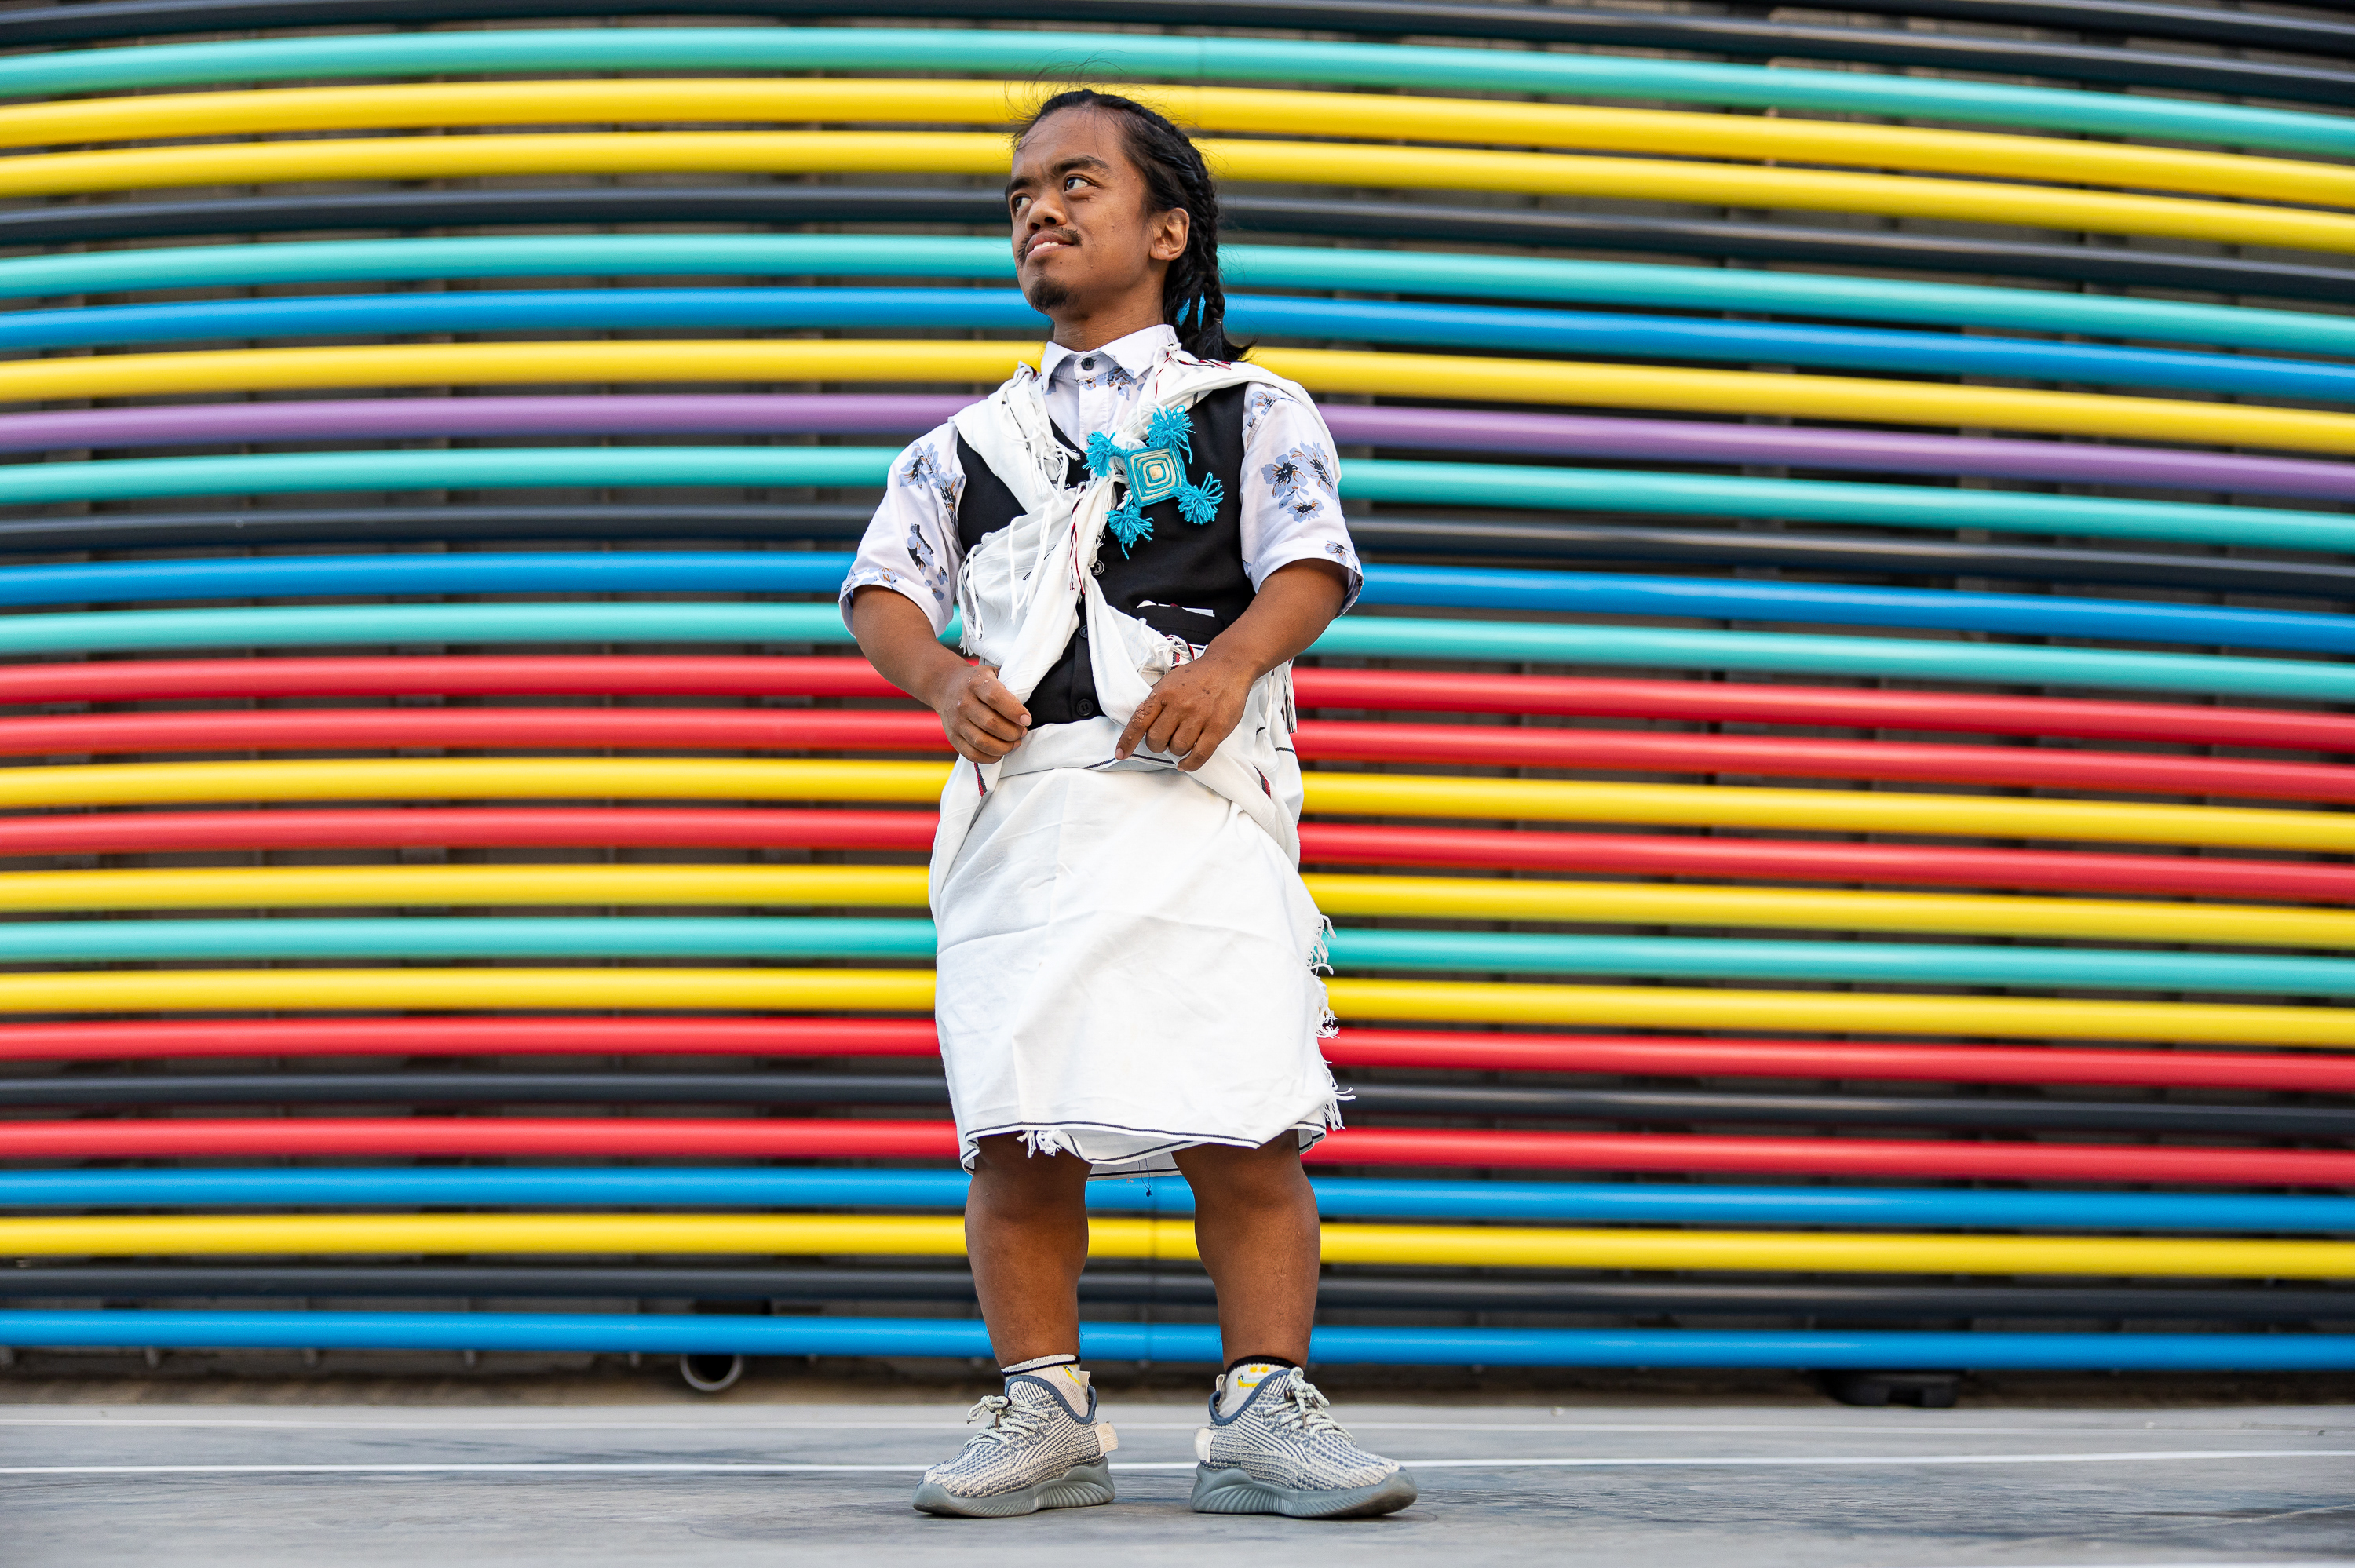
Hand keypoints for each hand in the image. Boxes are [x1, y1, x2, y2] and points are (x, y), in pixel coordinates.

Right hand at [931, 662, 1030, 762]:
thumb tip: (1025, 714)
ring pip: (982, 742)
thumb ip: (1010, 686)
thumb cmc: (977, 682)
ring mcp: (956, 722)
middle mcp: (963, 703)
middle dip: (1013, 732)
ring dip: (1004, 747)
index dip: (1014, 711)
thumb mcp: (993, 673)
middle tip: (1022, 732)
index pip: (996, 698)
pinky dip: (990, 757)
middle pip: (991, 723)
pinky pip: (972, 754)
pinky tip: (1000, 752)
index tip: (1027, 720)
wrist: (945, 686)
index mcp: (976, 683)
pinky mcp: (952, 737)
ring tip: (1014, 743)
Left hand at [1116, 649, 1252, 770]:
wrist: (1229, 667)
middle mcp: (1179, 705)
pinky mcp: (1217, 729)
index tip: (1121, 753)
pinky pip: (1198, 756)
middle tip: (1164, 740)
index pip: (1139, 721)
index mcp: (1164, 693)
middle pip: (1156, 740)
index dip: (1127, 741)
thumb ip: (1157, 701)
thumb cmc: (1198, 676)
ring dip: (1176, 750)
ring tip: (1181, 741)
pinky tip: (1185, 763)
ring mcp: (1199, 717)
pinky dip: (1189, 764)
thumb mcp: (1170, 681)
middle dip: (1157, 745)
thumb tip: (1142, 725)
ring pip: (1177, 749)